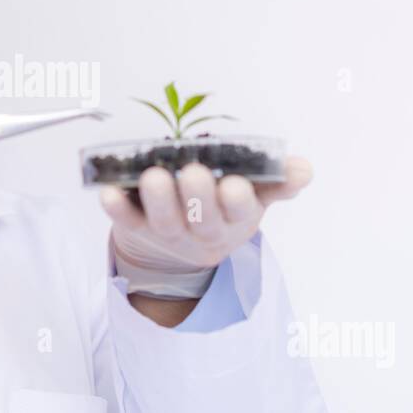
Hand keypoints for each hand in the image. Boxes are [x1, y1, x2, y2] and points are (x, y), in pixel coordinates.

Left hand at [99, 157, 313, 294]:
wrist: (184, 242)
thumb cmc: (223, 207)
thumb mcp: (256, 196)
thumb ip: (277, 181)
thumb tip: (304, 169)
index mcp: (236, 218)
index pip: (240, 211)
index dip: (237, 200)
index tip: (234, 184)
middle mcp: (203, 230)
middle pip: (201, 219)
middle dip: (197, 197)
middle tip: (192, 172)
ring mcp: (169, 232)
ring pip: (165, 222)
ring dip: (158, 200)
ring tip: (153, 176)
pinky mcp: (139, 228)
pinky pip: (127, 220)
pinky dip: (118, 208)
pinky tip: (108, 191)